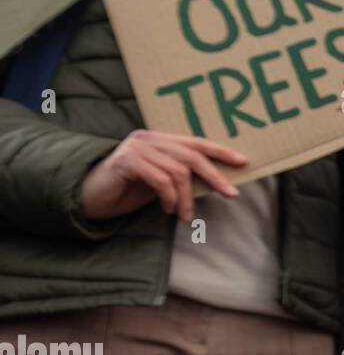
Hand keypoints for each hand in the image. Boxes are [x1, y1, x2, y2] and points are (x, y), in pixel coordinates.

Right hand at [79, 130, 245, 223]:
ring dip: (186, 198)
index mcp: (160, 139)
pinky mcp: (126, 161)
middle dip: (214, 176)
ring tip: (185, 215)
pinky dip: (169, 197)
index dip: (221, 151)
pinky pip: (160, 179)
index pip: (196, 142)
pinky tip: (167, 209)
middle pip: (192, 155)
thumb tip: (218, 181)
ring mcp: (137, 148)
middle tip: (230, 193)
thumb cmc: (128, 190)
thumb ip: (182, 175)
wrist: (90, 197)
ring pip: (178, 171)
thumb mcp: (161, 181)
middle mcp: (149, 138)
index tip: (243, 162)